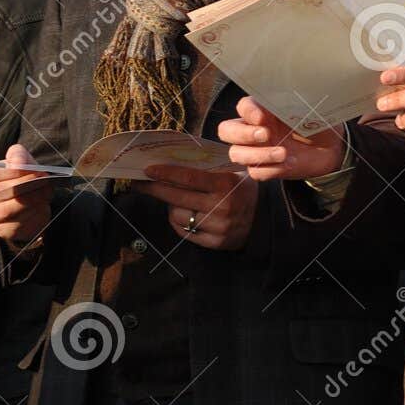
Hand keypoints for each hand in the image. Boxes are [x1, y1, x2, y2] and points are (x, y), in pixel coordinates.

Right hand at [0, 143, 51, 246]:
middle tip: (42, 178)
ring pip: (7, 210)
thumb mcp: (21, 162)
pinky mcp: (4, 230)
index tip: (27, 168)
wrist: (31, 203)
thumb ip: (18, 155)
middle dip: (22, 184)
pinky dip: (32, 214)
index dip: (9, 171)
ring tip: (45, 191)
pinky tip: (42, 206)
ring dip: (29, 199)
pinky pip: (17, 224)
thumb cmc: (22, 179)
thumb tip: (18, 163)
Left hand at [141, 164, 258, 250]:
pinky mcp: (216, 242)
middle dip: (155, 189)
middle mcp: (222, 206)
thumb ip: (206, 169)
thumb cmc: (241, 190)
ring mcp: (218, 227)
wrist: (264, 218)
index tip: (147, 171)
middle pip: (177, 197)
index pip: (188, 177)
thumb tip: (169, 162)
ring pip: (178, 216)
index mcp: (225, 184)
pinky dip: (179, 222)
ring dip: (171, 207)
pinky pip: (185, 232)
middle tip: (140, 184)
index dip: (165, 173)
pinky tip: (184, 214)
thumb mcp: (230, 173)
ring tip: (176, 200)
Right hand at [217, 98, 346, 181]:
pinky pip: (255, 172)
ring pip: (236, 154)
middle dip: (242, 134)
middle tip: (265, 135)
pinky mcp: (265, 168)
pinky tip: (289, 163)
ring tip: (283, 153)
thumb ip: (289, 104)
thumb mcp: (306, 108)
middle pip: (226, 131)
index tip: (262, 117)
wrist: (332, 146)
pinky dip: (271, 169)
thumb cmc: (317, 122)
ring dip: (258, 155)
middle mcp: (253, 128)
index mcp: (262, 109)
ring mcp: (256, 150)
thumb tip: (275, 103)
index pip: (242, 107)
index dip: (248, 111)